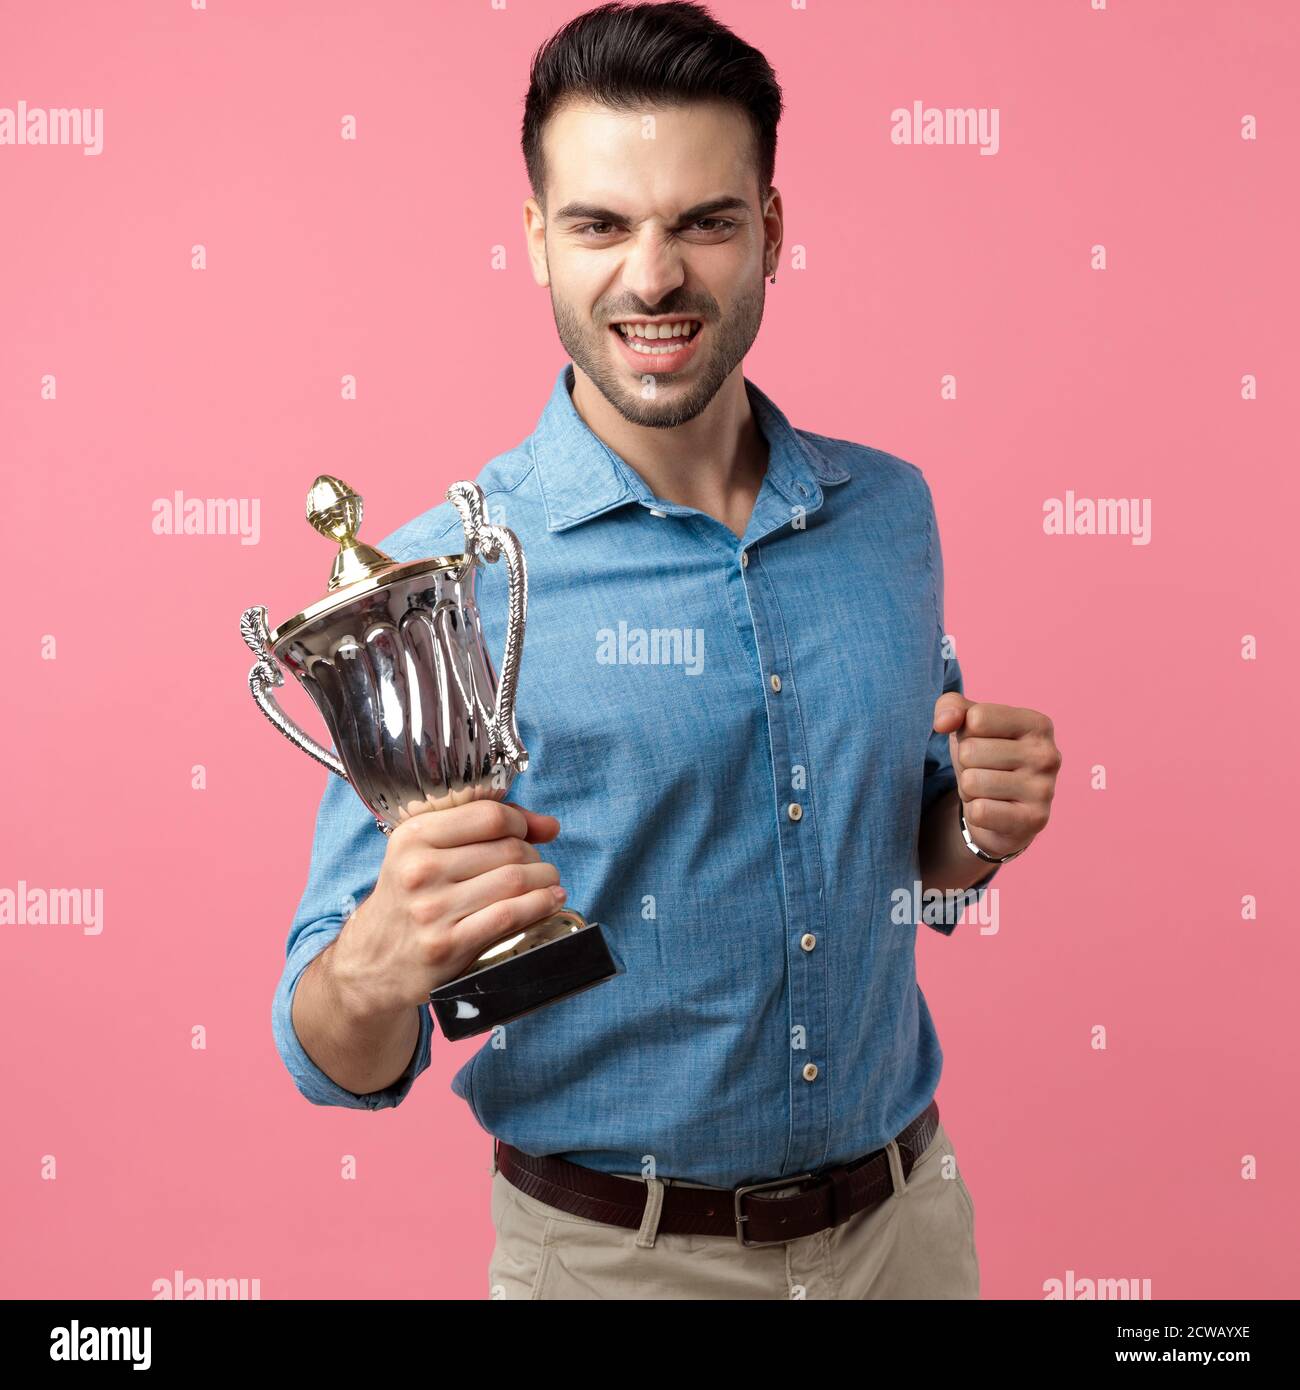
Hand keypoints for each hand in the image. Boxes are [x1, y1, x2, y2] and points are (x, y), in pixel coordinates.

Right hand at [327, 801, 567, 1017]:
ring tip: (549, 882)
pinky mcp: (447, 945)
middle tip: (539, 866)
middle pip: (508, 848)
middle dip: (536, 856)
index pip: (489, 815)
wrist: (372, 963)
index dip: (521, 822)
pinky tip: (551, 901)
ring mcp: (432, 909)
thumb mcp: (426, 852)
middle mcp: (419, 869)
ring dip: (546, 879)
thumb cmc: (410, 899)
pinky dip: (541, 905)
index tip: (527, 834)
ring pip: (514, 880)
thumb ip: (483, 829)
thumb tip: (549, 826)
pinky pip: (509, 916)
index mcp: (413, 836)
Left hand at [932, 694, 1060, 860]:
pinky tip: (995, 811)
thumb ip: (951, 708)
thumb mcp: (967, 726)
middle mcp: (1048, 754)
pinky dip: (976, 813)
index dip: (967, 733)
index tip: (984, 744)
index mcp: (1037, 724)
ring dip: (970, 790)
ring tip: (989, 791)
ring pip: (971, 782)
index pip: (977, 718)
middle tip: (985, 772)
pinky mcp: (1035, 820)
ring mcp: (1044, 789)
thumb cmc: (985, 761)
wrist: (1001, 814)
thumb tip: (943, 722)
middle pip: (970, 751)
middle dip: (966, 765)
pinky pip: (979, 811)